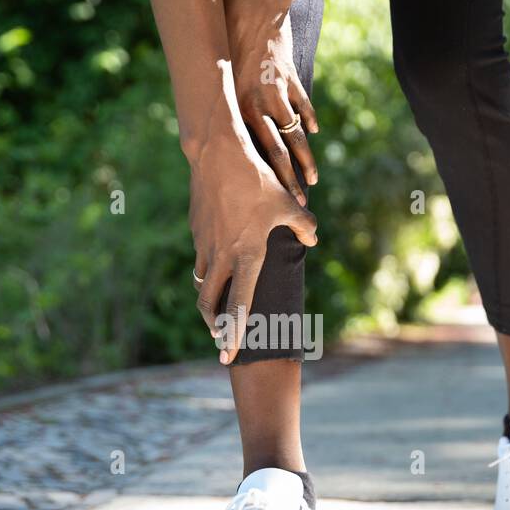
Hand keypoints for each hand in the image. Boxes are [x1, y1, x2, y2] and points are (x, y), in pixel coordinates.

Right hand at [190, 130, 317, 363]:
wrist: (218, 153)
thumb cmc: (258, 178)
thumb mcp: (288, 203)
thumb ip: (305, 227)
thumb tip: (312, 242)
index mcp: (247, 255)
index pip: (239, 305)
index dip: (235, 333)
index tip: (229, 355)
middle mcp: (222, 256)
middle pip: (210, 305)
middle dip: (214, 328)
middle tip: (220, 341)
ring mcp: (205, 245)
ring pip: (201, 284)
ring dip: (208, 302)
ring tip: (217, 312)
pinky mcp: (196, 232)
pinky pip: (200, 260)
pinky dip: (207, 273)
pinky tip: (217, 269)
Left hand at [223, 0, 318, 205]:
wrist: (250, 7)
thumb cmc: (226, 44)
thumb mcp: (220, 80)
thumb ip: (226, 110)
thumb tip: (226, 141)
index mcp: (237, 110)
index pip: (255, 156)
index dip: (268, 181)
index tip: (274, 200)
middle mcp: (258, 106)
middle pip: (278, 154)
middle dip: (290, 182)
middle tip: (299, 203)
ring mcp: (278, 93)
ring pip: (296, 135)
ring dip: (305, 159)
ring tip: (311, 179)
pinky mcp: (291, 79)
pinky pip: (303, 106)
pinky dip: (309, 120)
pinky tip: (313, 133)